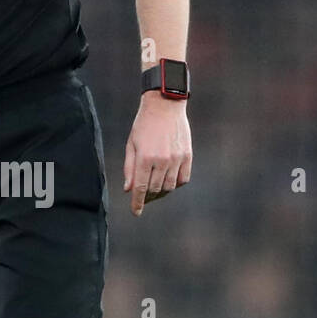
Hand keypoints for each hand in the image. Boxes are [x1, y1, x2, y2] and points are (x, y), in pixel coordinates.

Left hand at [123, 96, 191, 215]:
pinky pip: (183, 179)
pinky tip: (168, 180)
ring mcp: (176, 159)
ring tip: (155, 188)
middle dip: (147, 197)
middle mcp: (162, 161)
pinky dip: (175, 183)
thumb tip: (129, 189)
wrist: (165, 105)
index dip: (137, 203)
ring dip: (161, 191)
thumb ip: (129, 168)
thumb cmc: (144, 124)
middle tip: (143, 196)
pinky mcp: (187, 156)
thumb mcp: (131, 144)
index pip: (140, 188)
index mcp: (145, 158)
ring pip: (169, 187)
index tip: (136, 212)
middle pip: (154, 190)